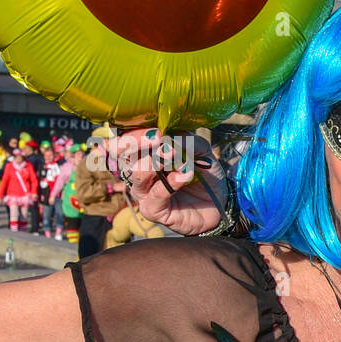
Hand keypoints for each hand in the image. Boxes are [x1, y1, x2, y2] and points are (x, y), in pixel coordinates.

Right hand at [108, 129, 225, 235]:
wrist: (218, 202)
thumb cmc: (203, 174)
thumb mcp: (201, 150)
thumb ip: (188, 141)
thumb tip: (170, 138)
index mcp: (144, 152)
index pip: (126, 139)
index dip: (136, 133)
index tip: (157, 131)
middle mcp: (138, 171)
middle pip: (122, 154)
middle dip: (137, 142)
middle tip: (159, 138)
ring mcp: (143, 191)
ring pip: (137, 174)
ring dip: (157, 163)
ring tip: (179, 159)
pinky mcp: (152, 210)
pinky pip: (155, 195)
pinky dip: (171, 183)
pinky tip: (185, 175)